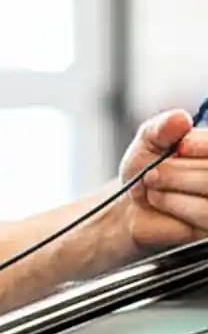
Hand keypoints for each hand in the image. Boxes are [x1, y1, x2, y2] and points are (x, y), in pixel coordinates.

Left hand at [118, 109, 207, 252]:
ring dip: (172, 187)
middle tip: (152, 174)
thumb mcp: (148, 140)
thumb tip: (180, 119)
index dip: (200, 144)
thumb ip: (162, 127)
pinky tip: (160, 201)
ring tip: (153, 187)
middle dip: (175, 170)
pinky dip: (176, 205)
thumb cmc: (146, 167)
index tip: (179, 147)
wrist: (132, 204)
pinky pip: (205, 214)